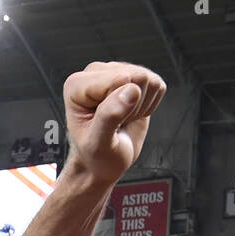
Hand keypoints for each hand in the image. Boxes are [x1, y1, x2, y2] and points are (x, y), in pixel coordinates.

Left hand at [63, 62, 166, 187]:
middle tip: (116, 124)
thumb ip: (110, 116)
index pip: (119, 79)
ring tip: (122, 120)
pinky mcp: (133, 77)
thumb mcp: (98, 143)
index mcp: (77, 85)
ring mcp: (115, 72)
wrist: (103, 162)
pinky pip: (157, 86)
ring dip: (140, 106)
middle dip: (132, 106)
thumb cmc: (95, 155)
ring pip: (148, 80)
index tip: (107, 123)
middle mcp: (94, 72)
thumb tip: (131, 89)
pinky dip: (149, 105)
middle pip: (137, 77)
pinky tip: (131, 114)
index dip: (122, 106)